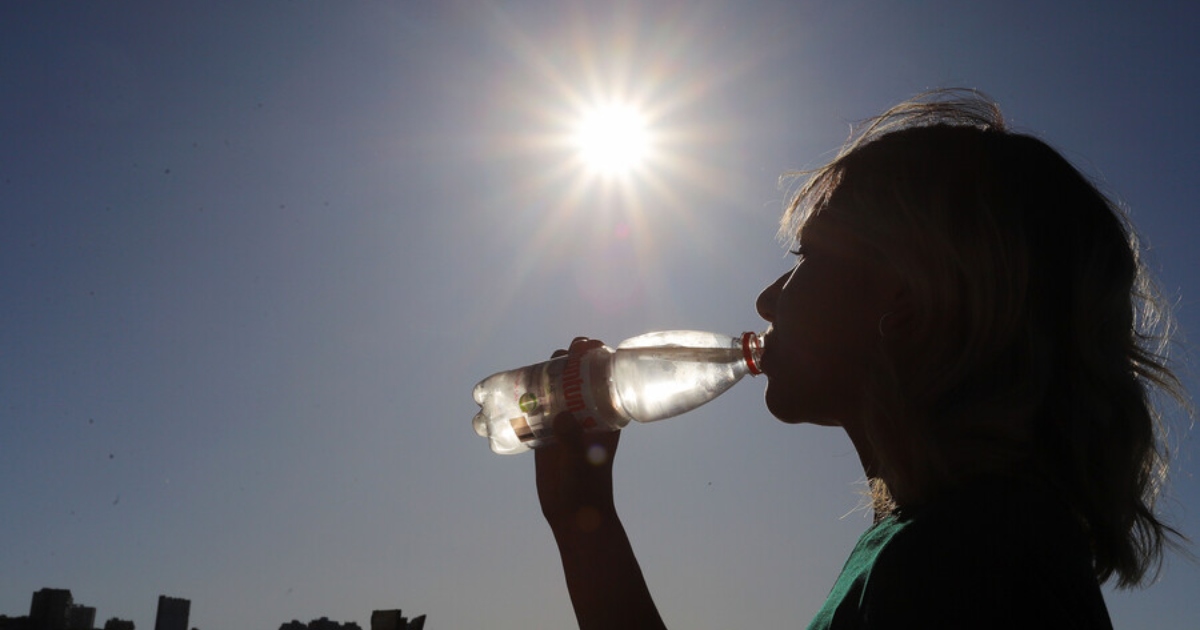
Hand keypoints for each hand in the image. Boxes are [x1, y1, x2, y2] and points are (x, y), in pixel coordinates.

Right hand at [535, 337, 620, 531]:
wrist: (573, 513)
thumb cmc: (586, 485)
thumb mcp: (582, 460)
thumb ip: (573, 439)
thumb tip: (561, 417)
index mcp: (604, 414)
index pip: (602, 376)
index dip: (595, 356)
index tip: (584, 346)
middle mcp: (584, 414)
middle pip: (575, 377)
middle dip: (566, 361)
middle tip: (557, 357)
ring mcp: (563, 422)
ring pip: (552, 389)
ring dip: (541, 376)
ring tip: (531, 371)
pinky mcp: (544, 434)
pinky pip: (533, 409)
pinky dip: (522, 398)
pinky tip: (508, 392)